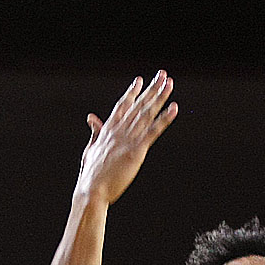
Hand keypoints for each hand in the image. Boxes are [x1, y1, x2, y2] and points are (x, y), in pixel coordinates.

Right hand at [77, 71, 177, 205]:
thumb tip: (92, 118)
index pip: (122, 106)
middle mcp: (118, 131)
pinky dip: (164, 119)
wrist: (92, 190)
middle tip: (162, 74)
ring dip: (160, 98)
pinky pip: (153, 131)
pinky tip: (174, 109)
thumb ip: (95, 132)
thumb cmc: (91, 174)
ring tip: (169, 84)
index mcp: (108, 130)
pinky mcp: (136, 151)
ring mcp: (127, 139)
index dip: (132, 92)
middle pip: (138, 105)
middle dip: (151, 89)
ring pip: (147, 114)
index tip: (140, 80)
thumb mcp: (91, 149)